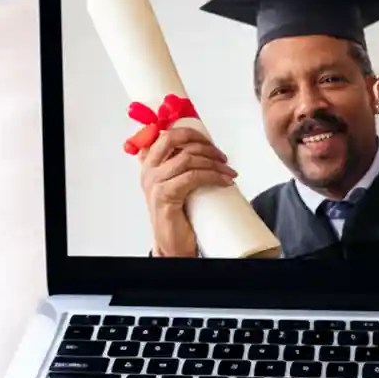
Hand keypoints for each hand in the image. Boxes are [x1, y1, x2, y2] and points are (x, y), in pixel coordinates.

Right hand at [139, 127, 237, 256]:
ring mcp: (155, 183)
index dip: (190, 133)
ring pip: (187, 159)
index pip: (167, 136)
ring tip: (229, 172)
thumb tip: (208, 153)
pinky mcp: (165, 196)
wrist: (172, 244)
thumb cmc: (177, 216)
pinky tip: (225, 182)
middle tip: (222, 157)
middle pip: (174, 141)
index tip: (210, 141)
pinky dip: (212, 176)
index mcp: (150, 165)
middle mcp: (149, 171)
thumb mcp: (177, 186)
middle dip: (203, 145)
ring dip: (214, 163)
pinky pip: (192, 177)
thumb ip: (183, 169)